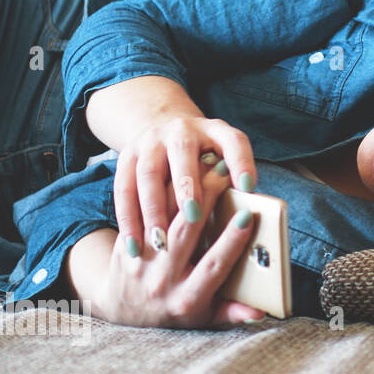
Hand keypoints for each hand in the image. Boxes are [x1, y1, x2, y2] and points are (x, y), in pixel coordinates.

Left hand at [70, 159, 265, 327]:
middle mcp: (161, 282)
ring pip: (162, 218)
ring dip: (183, 189)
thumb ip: (232, 313)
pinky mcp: (124, 247)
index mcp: (187, 300)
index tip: (248, 216)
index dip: (232, 241)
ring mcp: (139, 264)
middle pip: (185, 234)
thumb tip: (259, 313)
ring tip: (203, 165)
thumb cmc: (175, 311)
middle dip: (206, 200)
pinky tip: (178, 171)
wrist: (121, 310)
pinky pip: (144, 214)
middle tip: (225, 173)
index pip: (214, 266)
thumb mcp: (204, 318)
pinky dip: (162, 192)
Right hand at [113, 115, 256, 258]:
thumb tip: (249, 212)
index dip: (241, 162)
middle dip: (187, 185)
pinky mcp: (126, 156)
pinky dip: (128, 217)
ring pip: (149, 173)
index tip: (248, 187)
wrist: (164, 130)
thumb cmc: (205, 157)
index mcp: (216, 130)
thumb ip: (234, 177)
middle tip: (193, 216)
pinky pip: (124, 188)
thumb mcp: (224, 157)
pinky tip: (134, 243)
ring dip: (153, 208)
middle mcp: (182, 130)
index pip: (233, 141)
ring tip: (160, 240)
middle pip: (183, 152)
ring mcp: (151, 140)